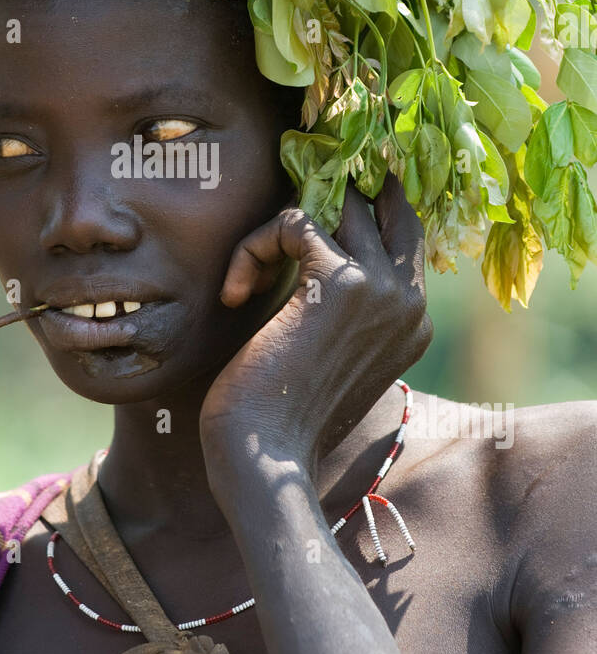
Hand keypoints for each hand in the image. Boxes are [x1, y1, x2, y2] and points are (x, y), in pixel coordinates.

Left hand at [199, 174, 432, 487]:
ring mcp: (383, 288)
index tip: (308, 204)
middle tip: (279, 218)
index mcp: (416, 320)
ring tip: (251, 276)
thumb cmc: (282, 412)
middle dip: (327, 195)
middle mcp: (411, 300)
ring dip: (280, 229)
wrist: (266, 457)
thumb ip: (340, 300)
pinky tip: (237, 294)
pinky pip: (293, 221)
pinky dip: (253, 248)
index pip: (403, 229)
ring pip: (336, 205)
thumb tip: (310, 235)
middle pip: (380, 204)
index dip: (357, 206)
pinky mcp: (341, 280)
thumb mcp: (327, 349)